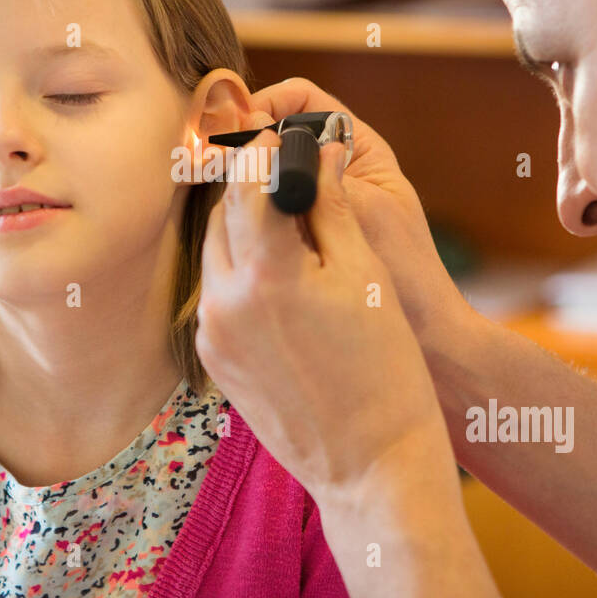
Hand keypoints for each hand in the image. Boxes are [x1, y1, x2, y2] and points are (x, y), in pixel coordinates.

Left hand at [195, 130, 455, 494]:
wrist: (370, 461)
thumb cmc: (384, 369)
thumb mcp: (365, 276)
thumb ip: (330, 207)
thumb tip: (317, 153)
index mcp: (266, 275)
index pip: (248, 181)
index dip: (264, 151)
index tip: (279, 136)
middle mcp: (225, 302)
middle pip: (223, 214)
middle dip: (251, 188)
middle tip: (284, 174)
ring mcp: (212, 334)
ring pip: (215, 252)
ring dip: (243, 230)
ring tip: (287, 228)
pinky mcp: (212, 359)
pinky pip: (217, 294)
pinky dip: (240, 272)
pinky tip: (278, 278)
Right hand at [242, 78, 473, 343]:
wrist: (426, 338)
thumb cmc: (410, 274)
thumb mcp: (361, 214)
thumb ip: (315, 178)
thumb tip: (259, 138)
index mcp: (359, 149)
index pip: (302, 99)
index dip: (266, 104)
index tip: (237, 126)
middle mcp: (336, 170)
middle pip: (278, 135)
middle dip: (246, 143)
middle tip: (214, 160)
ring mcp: (316, 206)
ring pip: (266, 176)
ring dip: (244, 182)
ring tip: (223, 197)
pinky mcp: (301, 240)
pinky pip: (265, 214)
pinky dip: (248, 216)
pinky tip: (233, 230)